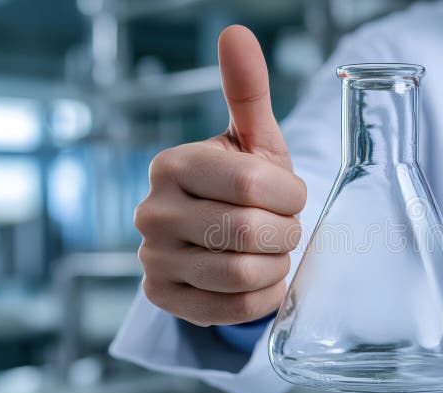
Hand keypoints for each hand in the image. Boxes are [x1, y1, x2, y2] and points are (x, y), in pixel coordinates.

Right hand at [134, 25, 305, 326]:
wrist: (217, 237)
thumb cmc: (244, 185)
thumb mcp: (251, 141)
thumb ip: (247, 91)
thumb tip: (236, 33)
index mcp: (174, 164)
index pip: (254, 185)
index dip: (290, 197)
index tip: (290, 197)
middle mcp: (152, 210)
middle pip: (248, 232)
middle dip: (285, 233)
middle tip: (284, 228)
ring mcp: (152, 258)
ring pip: (242, 274)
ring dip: (275, 265)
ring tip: (271, 251)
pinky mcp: (163, 298)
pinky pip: (232, 309)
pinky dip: (262, 295)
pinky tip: (260, 277)